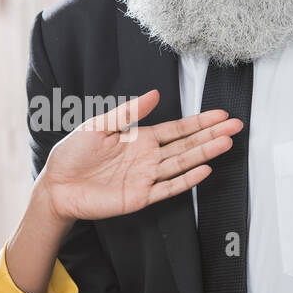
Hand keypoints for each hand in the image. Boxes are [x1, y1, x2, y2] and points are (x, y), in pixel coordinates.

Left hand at [40, 88, 241, 222]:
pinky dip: (186, 180)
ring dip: (204, 153)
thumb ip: (128, 112)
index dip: (199, 122)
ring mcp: (146, 178)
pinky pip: (168, 188)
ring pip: (182, 163)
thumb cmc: (73, 154)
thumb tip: (154, 95)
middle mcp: (148, 158)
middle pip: (186, 144)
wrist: (56, 185)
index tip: (221, 115)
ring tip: (226, 143)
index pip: (177, 129)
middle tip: (236, 126)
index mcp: (139, 139)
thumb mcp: (99, 125)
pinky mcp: (140, 197)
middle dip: (211, 135)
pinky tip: (204, 170)